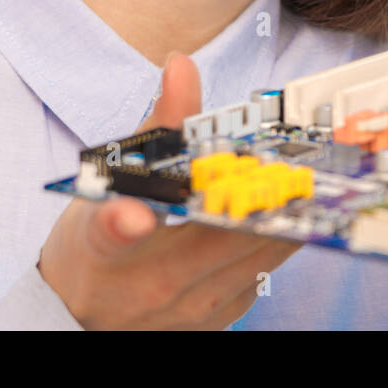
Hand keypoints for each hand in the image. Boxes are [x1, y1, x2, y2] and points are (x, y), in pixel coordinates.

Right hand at [38, 52, 300, 328]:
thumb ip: (155, 125)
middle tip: (290, 160)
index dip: (123, 222)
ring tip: (303, 177)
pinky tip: (289, 209)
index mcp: (105, 246)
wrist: (84, 317)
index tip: (135, 214)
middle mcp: (148, 284)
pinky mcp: (219, 320)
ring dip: (280, 214)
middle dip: (256, 196)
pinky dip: (276, 238)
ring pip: (253, 254)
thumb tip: (181, 67)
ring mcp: (189, 308)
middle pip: (215, 236)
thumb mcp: (109, 183)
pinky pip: (261, 272)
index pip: (111, 234)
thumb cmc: (94, 245)